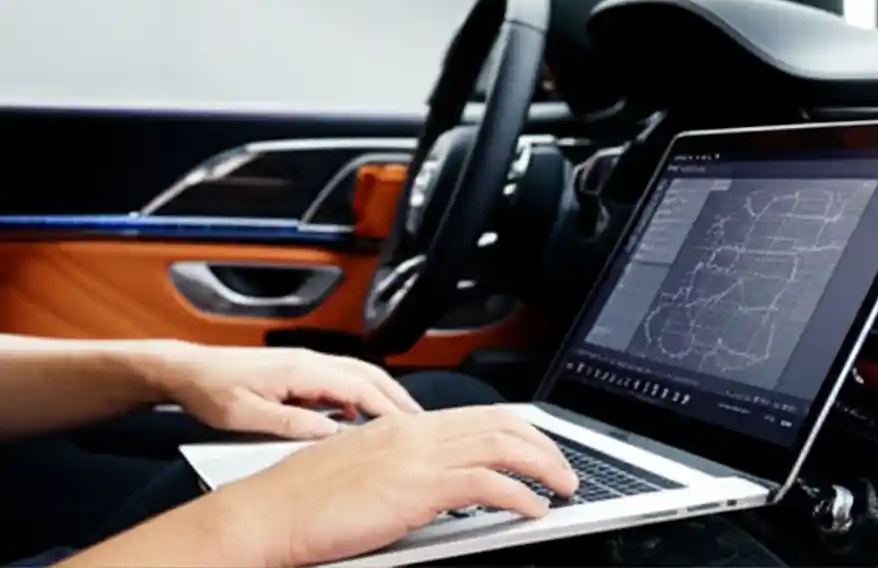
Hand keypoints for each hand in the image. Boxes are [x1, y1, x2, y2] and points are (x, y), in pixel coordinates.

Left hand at [149, 344, 421, 438]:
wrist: (187, 370)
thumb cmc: (210, 390)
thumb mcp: (245, 416)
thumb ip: (290, 423)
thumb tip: (329, 432)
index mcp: (300, 369)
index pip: (358, 386)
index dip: (386, 406)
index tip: (408, 424)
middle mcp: (308, 360)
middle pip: (367, 374)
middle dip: (396, 396)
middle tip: (418, 420)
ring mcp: (305, 361)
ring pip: (358, 373)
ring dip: (382, 393)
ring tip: (399, 417)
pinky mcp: (299, 368)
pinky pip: (342, 377)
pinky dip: (362, 392)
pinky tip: (359, 413)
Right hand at [217, 405, 578, 565]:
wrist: (266, 513)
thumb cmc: (300, 499)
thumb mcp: (360, 467)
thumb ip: (399, 464)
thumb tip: (430, 478)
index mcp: (402, 425)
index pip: (478, 414)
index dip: (518, 428)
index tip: (538, 445)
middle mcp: (415, 433)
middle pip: (499, 424)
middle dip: (541, 444)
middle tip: (562, 468)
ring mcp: (417, 459)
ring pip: (502, 447)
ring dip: (542, 466)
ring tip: (562, 487)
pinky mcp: (416, 490)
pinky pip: (485, 485)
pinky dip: (519, 495)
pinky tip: (532, 509)